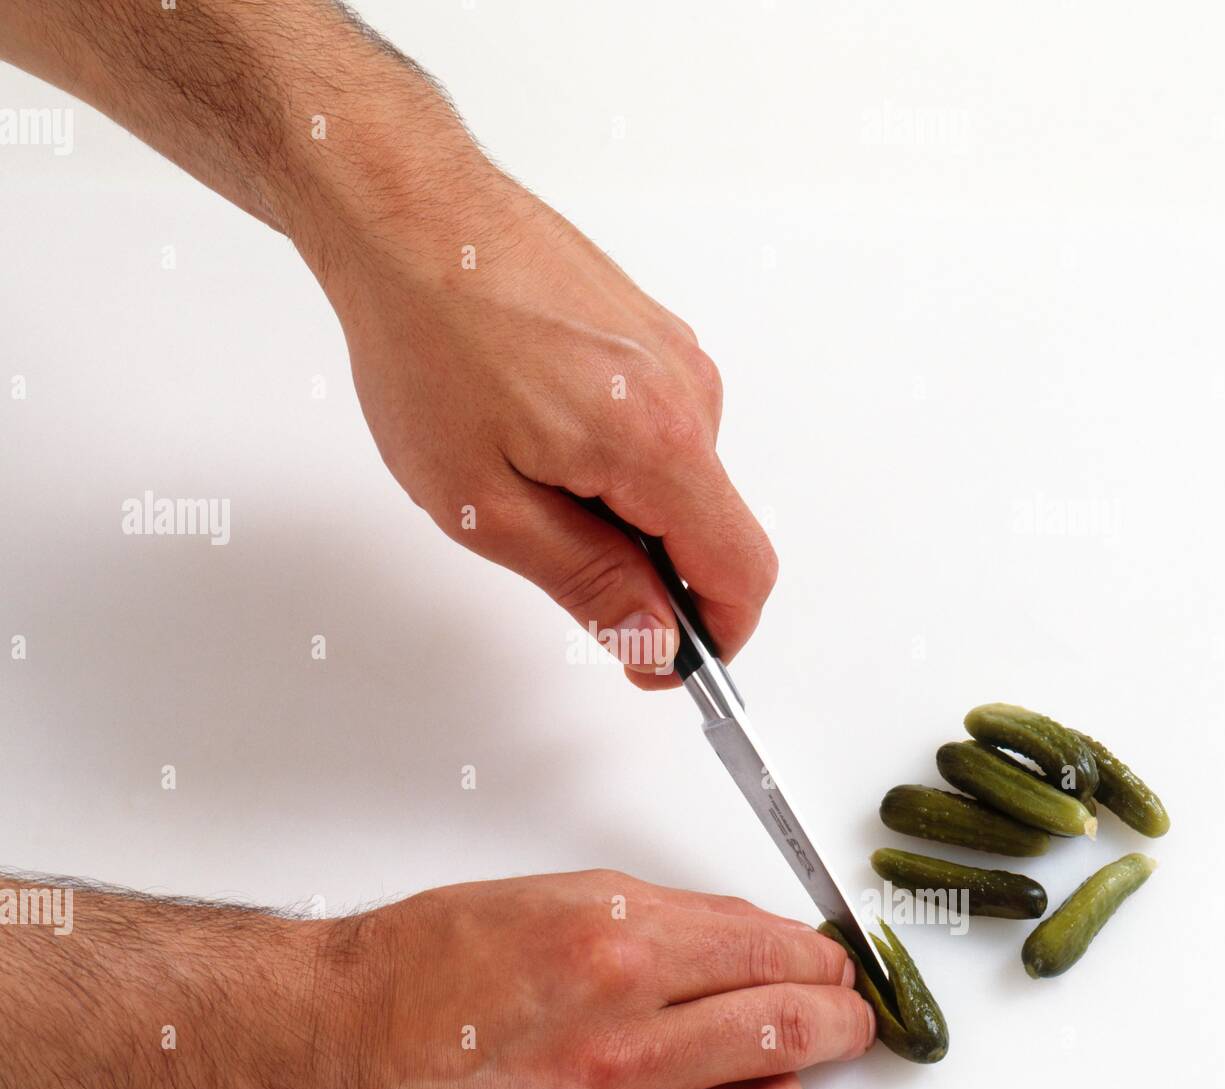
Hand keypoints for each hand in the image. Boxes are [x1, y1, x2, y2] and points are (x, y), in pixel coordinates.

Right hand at [302, 871, 873, 1088]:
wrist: (340, 1043)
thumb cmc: (427, 964)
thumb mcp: (555, 897)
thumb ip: (665, 917)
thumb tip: (748, 937)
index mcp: (618, 948)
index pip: (774, 954)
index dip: (821, 959)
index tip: (830, 966)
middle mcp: (622, 1040)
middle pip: (794, 1033)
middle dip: (839, 1019)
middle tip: (841, 1016)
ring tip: (772, 1074)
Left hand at [315, 167, 777, 687]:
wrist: (408, 216)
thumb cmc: (428, 345)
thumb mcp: (489, 505)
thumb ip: (588, 582)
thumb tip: (659, 644)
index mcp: (660, 443)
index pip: (742, 572)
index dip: (713, 637)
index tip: (662, 662)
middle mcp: (691, 393)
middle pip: (710, 530)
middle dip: (646, 569)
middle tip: (541, 546)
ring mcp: (676, 356)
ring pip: (680, 480)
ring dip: (620, 508)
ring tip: (521, 468)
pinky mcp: (653, 335)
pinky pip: (660, 429)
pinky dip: (613, 459)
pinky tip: (535, 428)